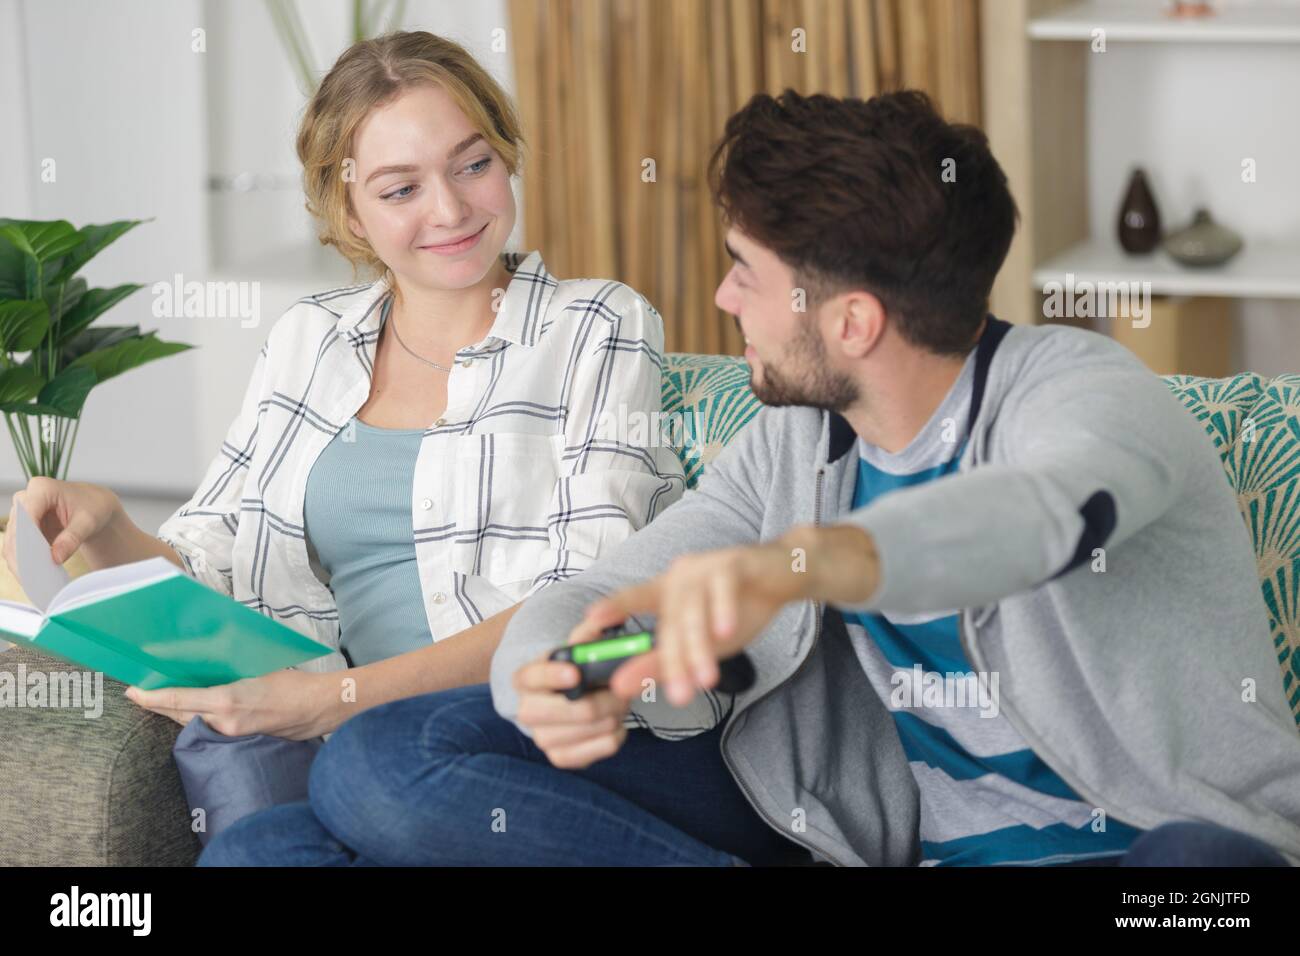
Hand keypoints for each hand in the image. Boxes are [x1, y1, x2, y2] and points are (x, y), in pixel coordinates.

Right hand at [5, 476, 121, 574]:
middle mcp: (25, 498)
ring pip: (12, 541)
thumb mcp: (89, 521)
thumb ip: (73, 538)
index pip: (28, 515)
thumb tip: (55, 558)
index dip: (27, 538)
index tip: (32, 560)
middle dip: (21, 555)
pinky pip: (17, 547)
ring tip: (29, 581)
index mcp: (42, 488)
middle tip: (30, 578)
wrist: (93, 506)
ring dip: (19, 561)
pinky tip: (30, 576)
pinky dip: (22, 561)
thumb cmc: (93, 507)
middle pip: (16, 530)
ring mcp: (21, 513)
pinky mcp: (22, 528)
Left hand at [124, 669, 339, 739]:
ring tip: (158, 699)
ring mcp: (231, 735)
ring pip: (192, 723)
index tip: (132, 692)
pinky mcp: (238, 742)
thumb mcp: (258, 667)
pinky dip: (194, 719)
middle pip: (178, 714)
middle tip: (137, 693)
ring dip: (174, 711)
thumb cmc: (294, 683)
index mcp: (227, 700)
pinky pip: (207, 729)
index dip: (152, 697)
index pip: (179, 699)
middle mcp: (224, 722)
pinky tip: (189, 711)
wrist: (319, 708)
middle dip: (157, 704)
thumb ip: (228, 670)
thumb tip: (205, 658)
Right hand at [512, 629, 631, 769]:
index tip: (576, 673)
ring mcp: (542, 738)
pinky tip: (616, 725)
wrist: (573, 700)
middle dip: (600, 701)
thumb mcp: (579, 647)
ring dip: (612, 717)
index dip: (552, 676)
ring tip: (620, 704)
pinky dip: (612, 737)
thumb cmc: (578, 670)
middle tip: (620, 693)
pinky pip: (591, 752)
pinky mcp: (560, 758)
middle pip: (563, 710)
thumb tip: (604, 621)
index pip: (531, 677)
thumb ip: (590, 633)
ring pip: (584, 731)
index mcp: (526, 678)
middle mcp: (527, 710)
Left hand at [589, 526, 878, 706]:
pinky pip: (725, 586)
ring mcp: (706, 566)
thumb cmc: (741, 606)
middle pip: (670, 621)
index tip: (588, 623)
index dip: (612, 609)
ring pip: (694, 608)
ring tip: (704, 679)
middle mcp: (681, 575)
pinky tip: (727, 630)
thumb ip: (666, 660)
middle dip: (672, 661)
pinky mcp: (735, 561)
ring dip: (699, 645)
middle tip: (674, 696)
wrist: (784, 577)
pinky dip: (724, 608)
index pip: (634, 599)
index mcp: (669, 590)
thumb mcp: (706, 641)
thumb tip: (624, 686)